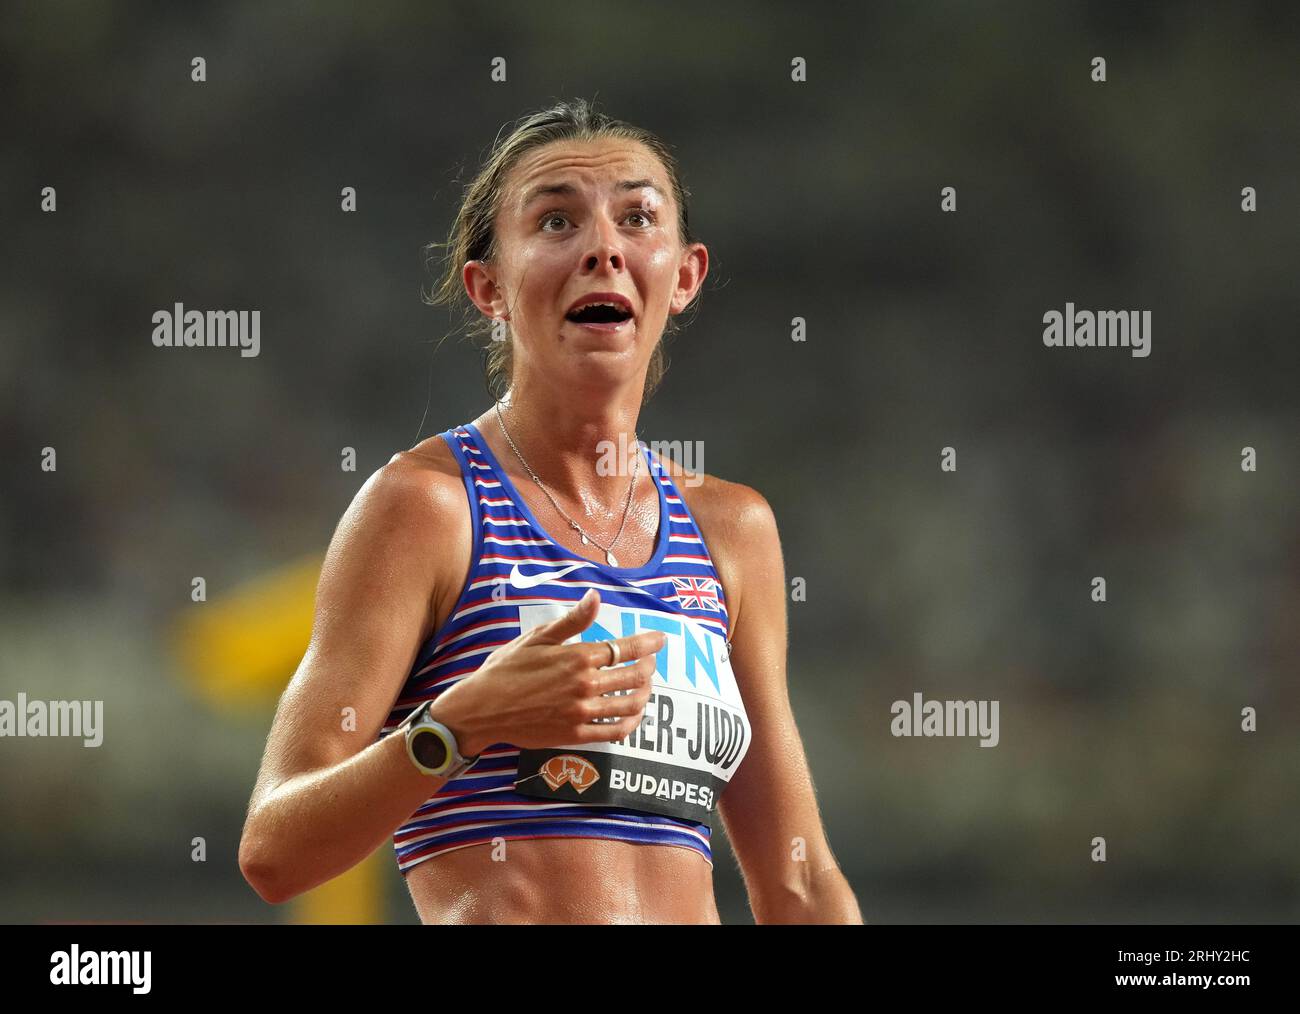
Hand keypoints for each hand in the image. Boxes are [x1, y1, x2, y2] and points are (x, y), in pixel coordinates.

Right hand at [430, 589, 663, 756]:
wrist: (481, 709)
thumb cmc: (506, 669)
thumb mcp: (537, 637)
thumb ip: (572, 620)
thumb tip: (596, 597)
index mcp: (578, 657)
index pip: (626, 648)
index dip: (649, 643)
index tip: (660, 639)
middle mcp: (585, 685)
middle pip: (635, 676)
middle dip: (650, 667)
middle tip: (651, 662)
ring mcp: (582, 713)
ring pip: (631, 704)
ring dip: (645, 694)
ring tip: (645, 686)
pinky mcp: (576, 735)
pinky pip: (616, 732)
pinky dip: (631, 723)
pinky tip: (633, 715)